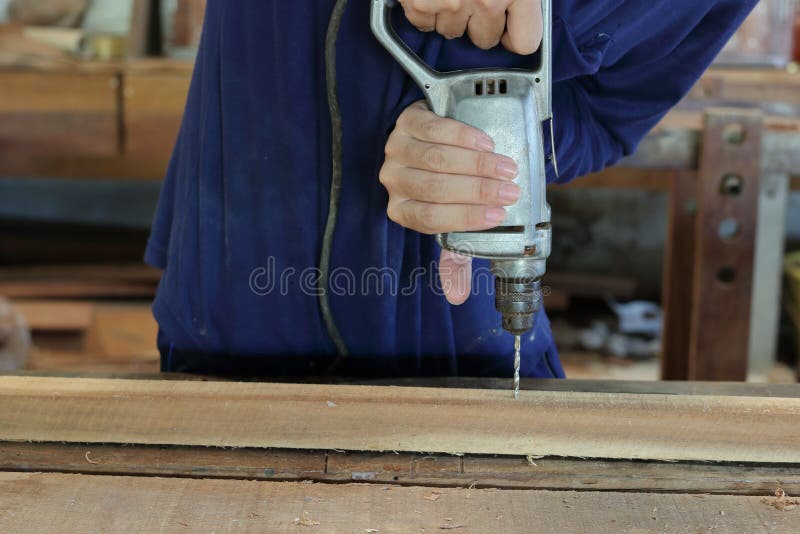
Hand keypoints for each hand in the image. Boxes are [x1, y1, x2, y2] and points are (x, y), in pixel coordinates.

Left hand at [380, 101, 519, 304]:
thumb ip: (455, 255)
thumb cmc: (445, 186)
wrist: (436, 141)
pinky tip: (486, 143)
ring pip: (437, 159)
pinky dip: (464, 136)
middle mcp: (393, 181)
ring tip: (506, 168)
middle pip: (436, 188)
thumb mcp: (449, 219)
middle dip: (477, 191)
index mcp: (402, 211)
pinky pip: (435, 129)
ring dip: (476, 164)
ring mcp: (396, 149)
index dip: (466, 218)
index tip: (499, 215)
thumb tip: (457, 297)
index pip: (431, 219)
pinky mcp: (406, 120)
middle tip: (510, 190)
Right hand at [399, 0, 542, 54]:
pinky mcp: (418, 3)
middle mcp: (485, 0)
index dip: (515, 37)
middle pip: (485, 41)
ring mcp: (450, 3)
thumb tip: (522, 22)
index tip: (508, 32)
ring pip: (452, 32)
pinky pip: (423, 23)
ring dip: (450, 15)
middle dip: (479, 24)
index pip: (525, 42)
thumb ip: (519, 0)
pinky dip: (423, 10)